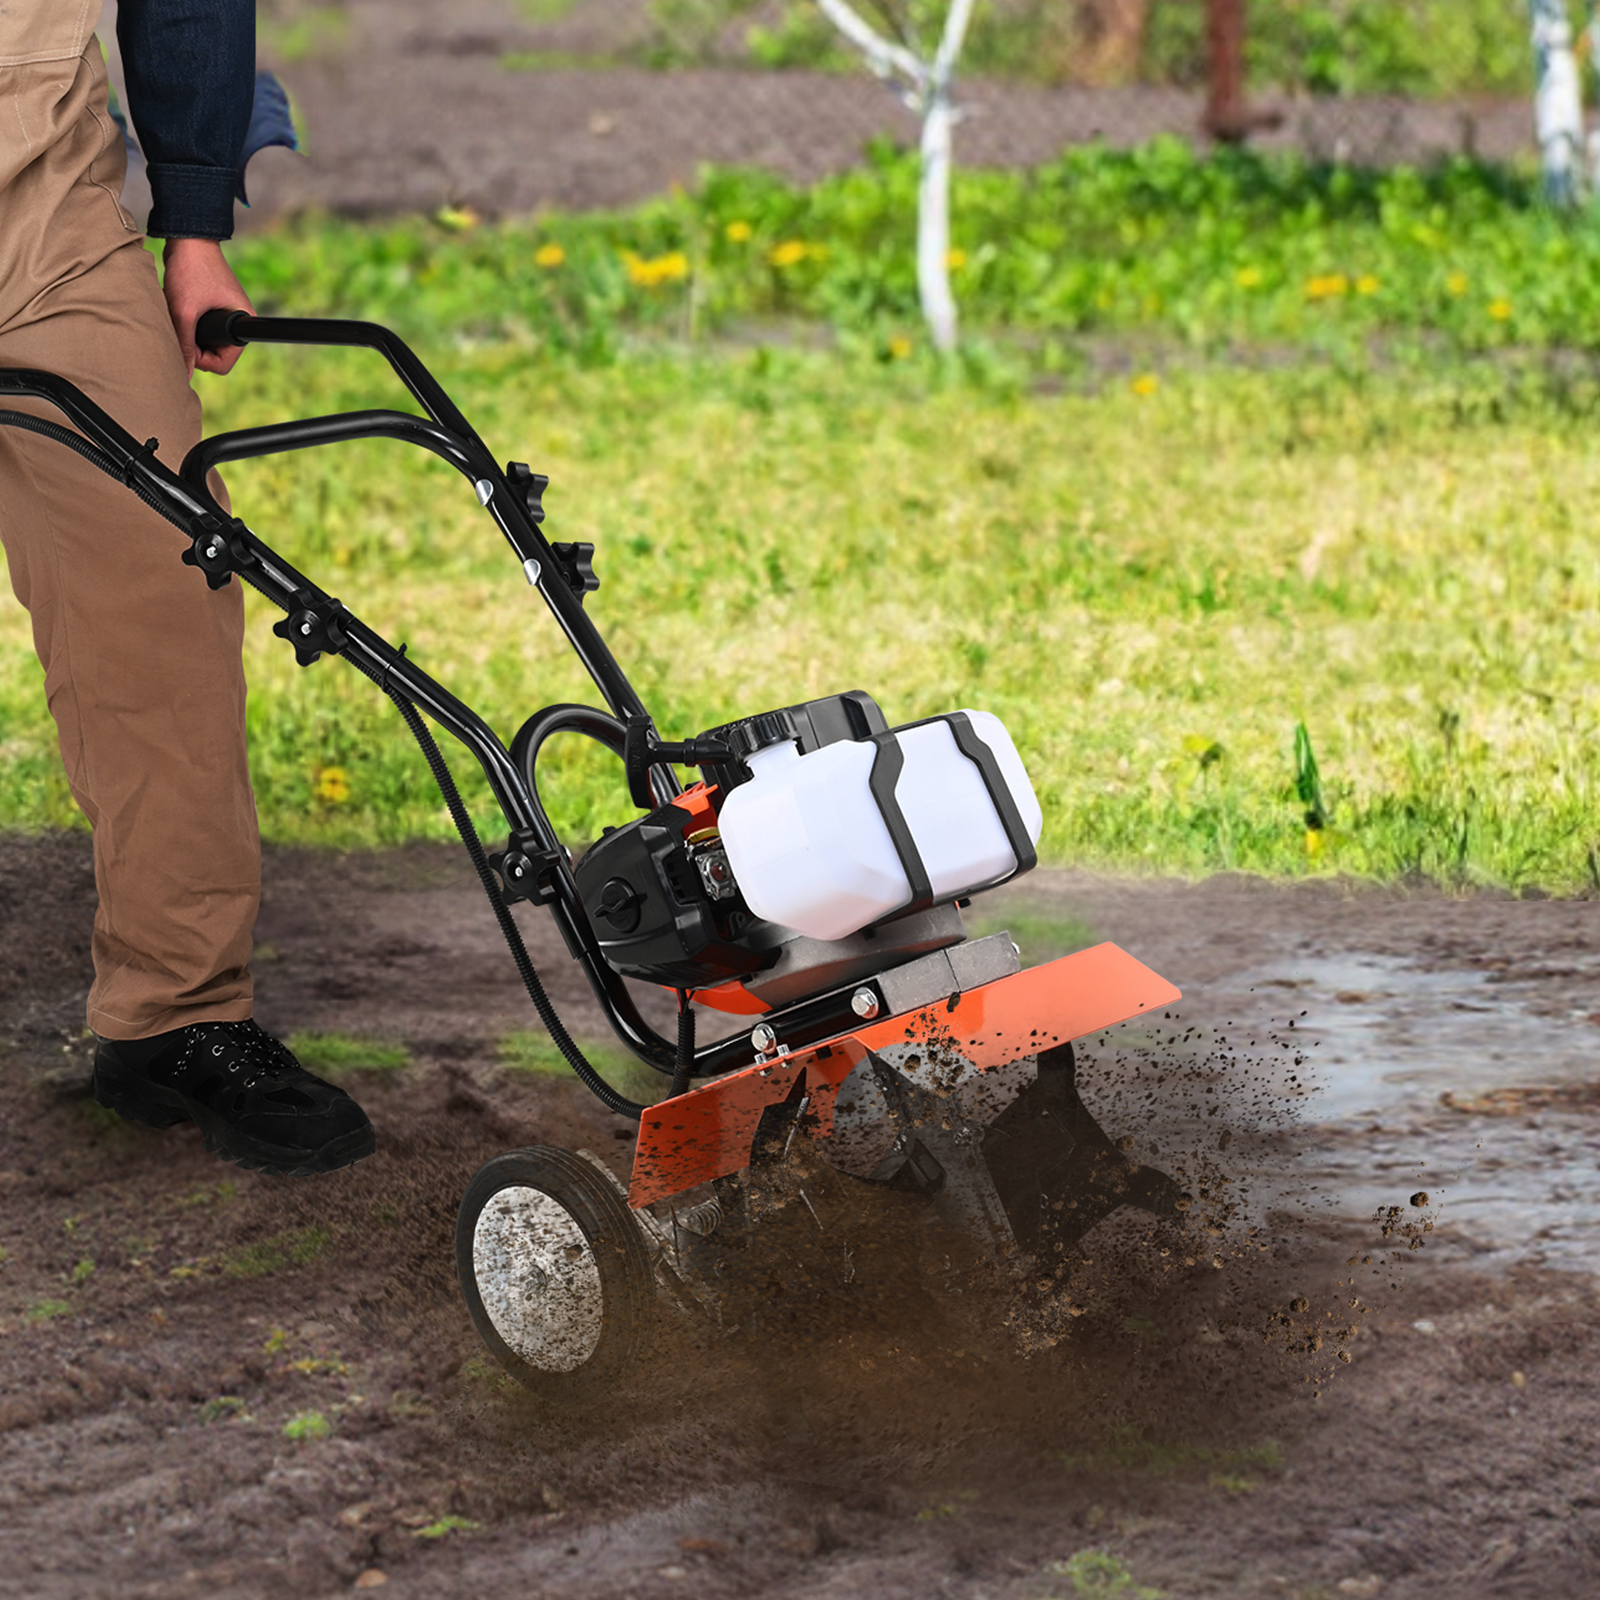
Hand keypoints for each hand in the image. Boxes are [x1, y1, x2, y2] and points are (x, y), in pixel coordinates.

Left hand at [161, 238, 255, 376]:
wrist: (187, 236)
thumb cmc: (191, 269)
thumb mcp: (184, 310)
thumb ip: (184, 344)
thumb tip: (183, 373)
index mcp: (242, 324)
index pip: (225, 363)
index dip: (202, 360)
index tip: (186, 344)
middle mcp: (237, 321)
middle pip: (215, 354)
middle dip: (194, 347)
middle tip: (179, 330)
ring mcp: (225, 314)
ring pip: (205, 341)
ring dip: (188, 334)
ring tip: (176, 316)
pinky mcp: (212, 306)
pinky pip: (200, 327)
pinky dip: (187, 323)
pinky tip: (177, 309)